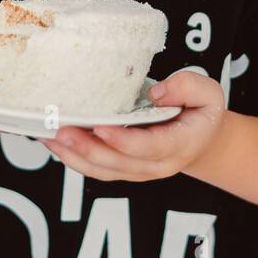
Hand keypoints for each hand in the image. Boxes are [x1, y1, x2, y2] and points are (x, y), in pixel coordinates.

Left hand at [38, 68, 224, 181]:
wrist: (201, 138)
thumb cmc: (201, 111)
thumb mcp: (208, 93)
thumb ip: (187, 87)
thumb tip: (155, 93)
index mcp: (180, 145)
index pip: (149, 148)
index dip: (124, 141)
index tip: (101, 128)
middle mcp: (158, 164)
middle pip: (119, 163)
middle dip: (88, 149)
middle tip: (62, 131)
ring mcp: (138, 170)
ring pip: (103, 170)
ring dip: (74, 156)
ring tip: (49, 136)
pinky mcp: (123, 169)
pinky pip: (96, 169)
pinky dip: (73, 158)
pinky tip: (53, 142)